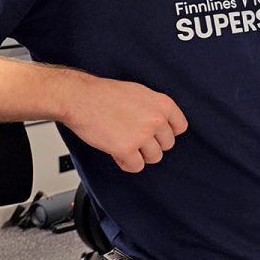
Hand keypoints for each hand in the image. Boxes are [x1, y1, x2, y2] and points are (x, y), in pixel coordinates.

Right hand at [63, 75, 187, 172]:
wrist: (79, 98)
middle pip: (167, 145)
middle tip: (134, 138)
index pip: (180, 127)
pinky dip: (126, 163)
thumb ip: (154, 108)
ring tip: (124, 144)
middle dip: (151, 144)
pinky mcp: (126, 149)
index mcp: (162, 104)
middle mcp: (156, 119)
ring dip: (140, 154)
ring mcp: (142, 135)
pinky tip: (116, 152)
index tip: (157, 135)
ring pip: (154, 157)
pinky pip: (136, 166)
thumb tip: (164, 123)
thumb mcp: (139, 93)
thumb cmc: (104, 94)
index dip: (167, 133)